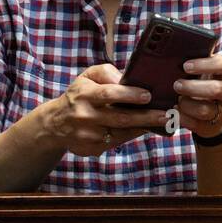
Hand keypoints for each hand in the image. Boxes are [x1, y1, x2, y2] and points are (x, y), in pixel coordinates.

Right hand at [43, 64, 166, 156]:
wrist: (54, 123)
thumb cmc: (80, 95)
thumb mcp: (88, 77)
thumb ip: (107, 72)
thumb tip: (128, 77)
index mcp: (83, 95)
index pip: (108, 94)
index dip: (129, 95)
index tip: (148, 95)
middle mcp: (84, 116)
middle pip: (119, 118)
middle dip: (146, 117)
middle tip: (166, 114)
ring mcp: (87, 135)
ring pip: (121, 133)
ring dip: (144, 128)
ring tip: (164, 122)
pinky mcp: (91, 149)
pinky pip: (117, 143)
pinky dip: (133, 136)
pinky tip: (146, 129)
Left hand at [174, 54, 221, 138]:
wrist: (216, 112)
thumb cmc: (201, 84)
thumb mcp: (203, 70)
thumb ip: (193, 60)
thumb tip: (167, 50)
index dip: (204, 65)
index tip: (185, 66)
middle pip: (216, 89)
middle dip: (193, 88)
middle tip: (176, 85)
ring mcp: (221, 109)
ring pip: (206, 109)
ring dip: (187, 105)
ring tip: (175, 100)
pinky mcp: (211, 125)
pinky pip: (196, 124)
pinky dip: (182, 118)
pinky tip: (174, 113)